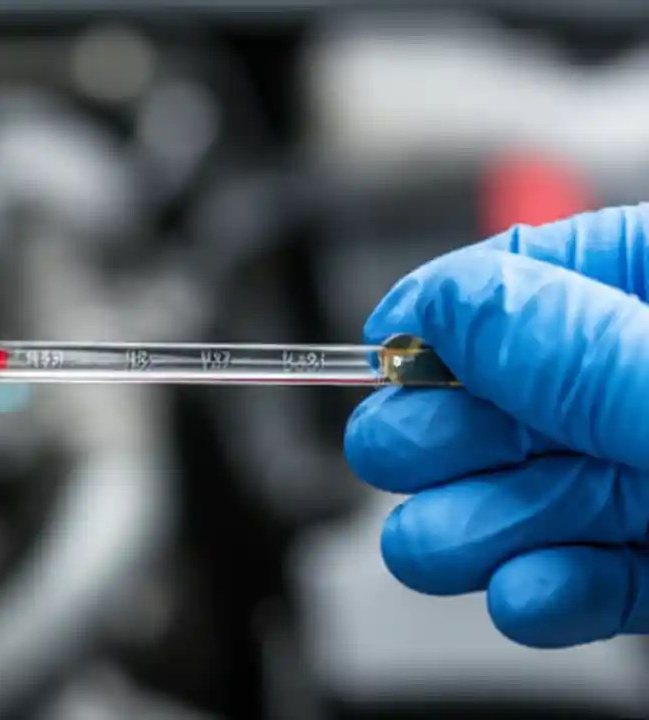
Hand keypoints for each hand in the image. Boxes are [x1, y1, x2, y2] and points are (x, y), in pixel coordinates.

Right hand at [345, 204, 648, 648]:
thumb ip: (573, 348)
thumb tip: (444, 305)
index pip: (539, 272)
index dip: (447, 312)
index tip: (382, 348)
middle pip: (523, 397)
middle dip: (447, 436)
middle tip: (395, 454)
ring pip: (548, 491)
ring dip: (480, 525)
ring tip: (438, 547)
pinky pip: (600, 574)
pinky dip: (554, 592)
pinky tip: (525, 594)